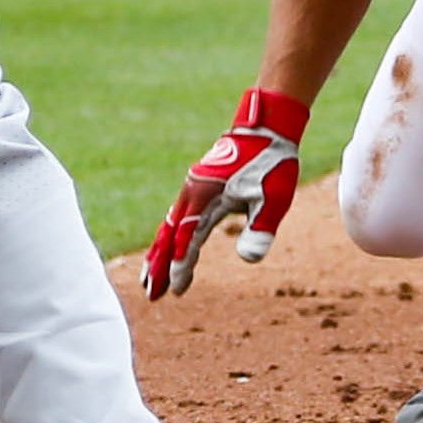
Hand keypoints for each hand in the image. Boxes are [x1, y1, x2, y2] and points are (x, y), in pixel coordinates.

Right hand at [143, 89, 310, 299]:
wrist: (267, 128)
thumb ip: (260, 229)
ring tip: (149, 279)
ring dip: (160, 254)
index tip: (174, 290)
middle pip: (170, 236)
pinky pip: (178, 217)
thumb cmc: (272, 163)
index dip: (180, 265)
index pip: (188, 238)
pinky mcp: (199, 187)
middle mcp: (192, 193)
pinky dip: (170, 237)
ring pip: (170, 227)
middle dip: (159, 266)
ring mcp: (193, 189)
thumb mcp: (273, 199)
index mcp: (206, 197)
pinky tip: (168, 249)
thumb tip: (249, 259)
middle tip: (150, 294)